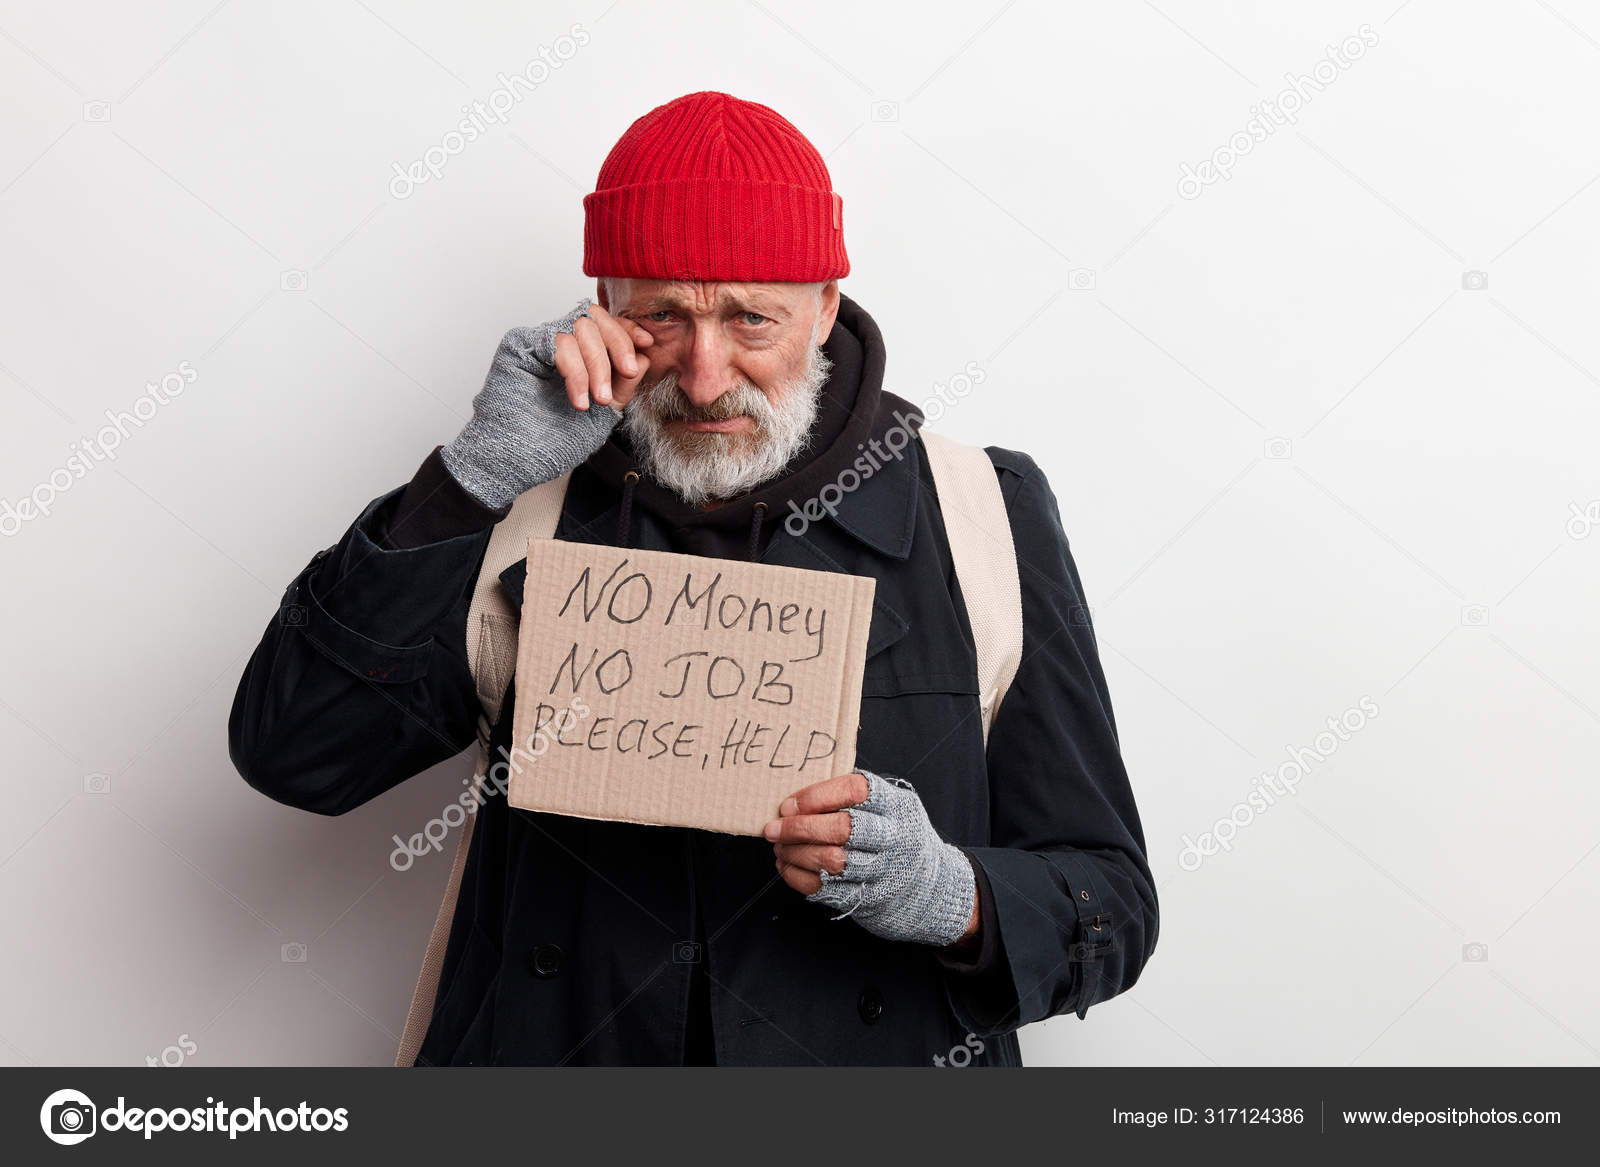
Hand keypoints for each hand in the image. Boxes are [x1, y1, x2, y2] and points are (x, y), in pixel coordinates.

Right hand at [440, 299, 648, 509]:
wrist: (517, 462)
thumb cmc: (553, 444)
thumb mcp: (603, 415)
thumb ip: (624, 387)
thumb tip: (646, 356)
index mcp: (577, 357)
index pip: (605, 326)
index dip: (627, 330)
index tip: (646, 344)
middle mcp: (557, 345)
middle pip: (594, 318)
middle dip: (618, 344)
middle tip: (628, 372)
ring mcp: (537, 343)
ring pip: (579, 327)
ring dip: (597, 363)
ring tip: (598, 398)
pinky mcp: (519, 345)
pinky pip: (557, 341)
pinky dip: (575, 370)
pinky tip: (578, 398)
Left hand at [765, 770, 979, 947]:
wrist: (931, 887)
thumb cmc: (898, 837)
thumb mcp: (890, 807)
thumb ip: (853, 798)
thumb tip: (796, 799)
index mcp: (896, 806)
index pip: (855, 791)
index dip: (817, 796)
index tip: (788, 804)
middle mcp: (893, 837)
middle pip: (842, 829)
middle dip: (799, 828)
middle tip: (772, 827)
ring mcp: (883, 871)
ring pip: (832, 861)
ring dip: (796, 853)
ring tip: (779, 846)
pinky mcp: (869, 898)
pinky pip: (826, 889)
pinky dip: (798, 877)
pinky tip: (787, 865)